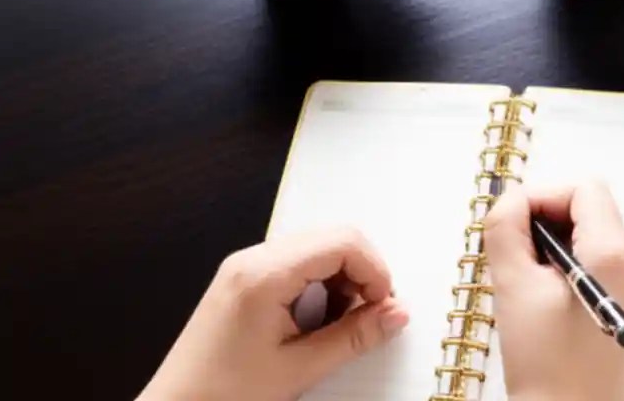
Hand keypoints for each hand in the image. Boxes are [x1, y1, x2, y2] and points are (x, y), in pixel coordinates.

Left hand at [139, 229, 409, 400]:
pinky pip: (296, 264)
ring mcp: (244, 266)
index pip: (342, 242)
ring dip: (342, 281)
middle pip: (332, 239)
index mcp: (264, 275)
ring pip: (317, 249)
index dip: (375, 271)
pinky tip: (315, 322)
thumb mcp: (298, 369)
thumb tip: (399, 313)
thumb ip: (353, 337)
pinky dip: (319, 286)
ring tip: (338, 327)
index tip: (384, 308)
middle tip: (368, 318)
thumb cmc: (224, 395)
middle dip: (362, 274)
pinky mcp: (242, 279)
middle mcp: (252, 258)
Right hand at [484, 181, 623, 400]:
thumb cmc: (545, 364)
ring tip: (532, 281)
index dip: (543, 197)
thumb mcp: (513, 286)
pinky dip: (576, 262)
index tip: (514, 223)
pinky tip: (552, 295)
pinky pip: (607, 258)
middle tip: (517, 256)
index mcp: (617, 255)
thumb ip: (507, 228)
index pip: (584, 189)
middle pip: (593, 208)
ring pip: (598, 232)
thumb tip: (510, 198)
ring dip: (560, 243)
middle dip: (549, 221)